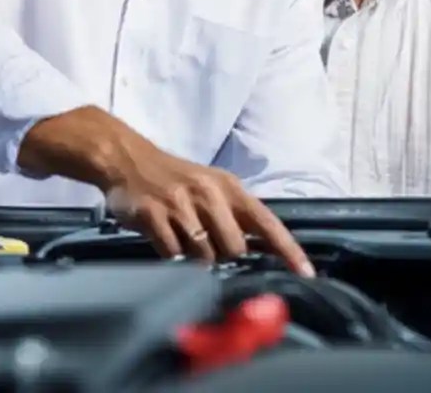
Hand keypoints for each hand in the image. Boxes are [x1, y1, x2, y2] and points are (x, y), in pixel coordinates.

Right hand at [19, 107, 313, 275]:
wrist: (125, 157)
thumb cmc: (173, 177)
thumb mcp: (211, 186)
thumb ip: (237, 215)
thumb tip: (267, 247)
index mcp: (228, 187)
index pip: (267, 222)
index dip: (288, 250)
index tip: (305, 273)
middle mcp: (208, 194)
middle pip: (234, 249)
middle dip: (222, 253)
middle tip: (204, 239)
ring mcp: (179, 205)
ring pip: (203, 256)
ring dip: (193, 255)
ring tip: (179, 234)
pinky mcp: (153, 215)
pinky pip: (172, 254)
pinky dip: (169, 253)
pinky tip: (162, 235)